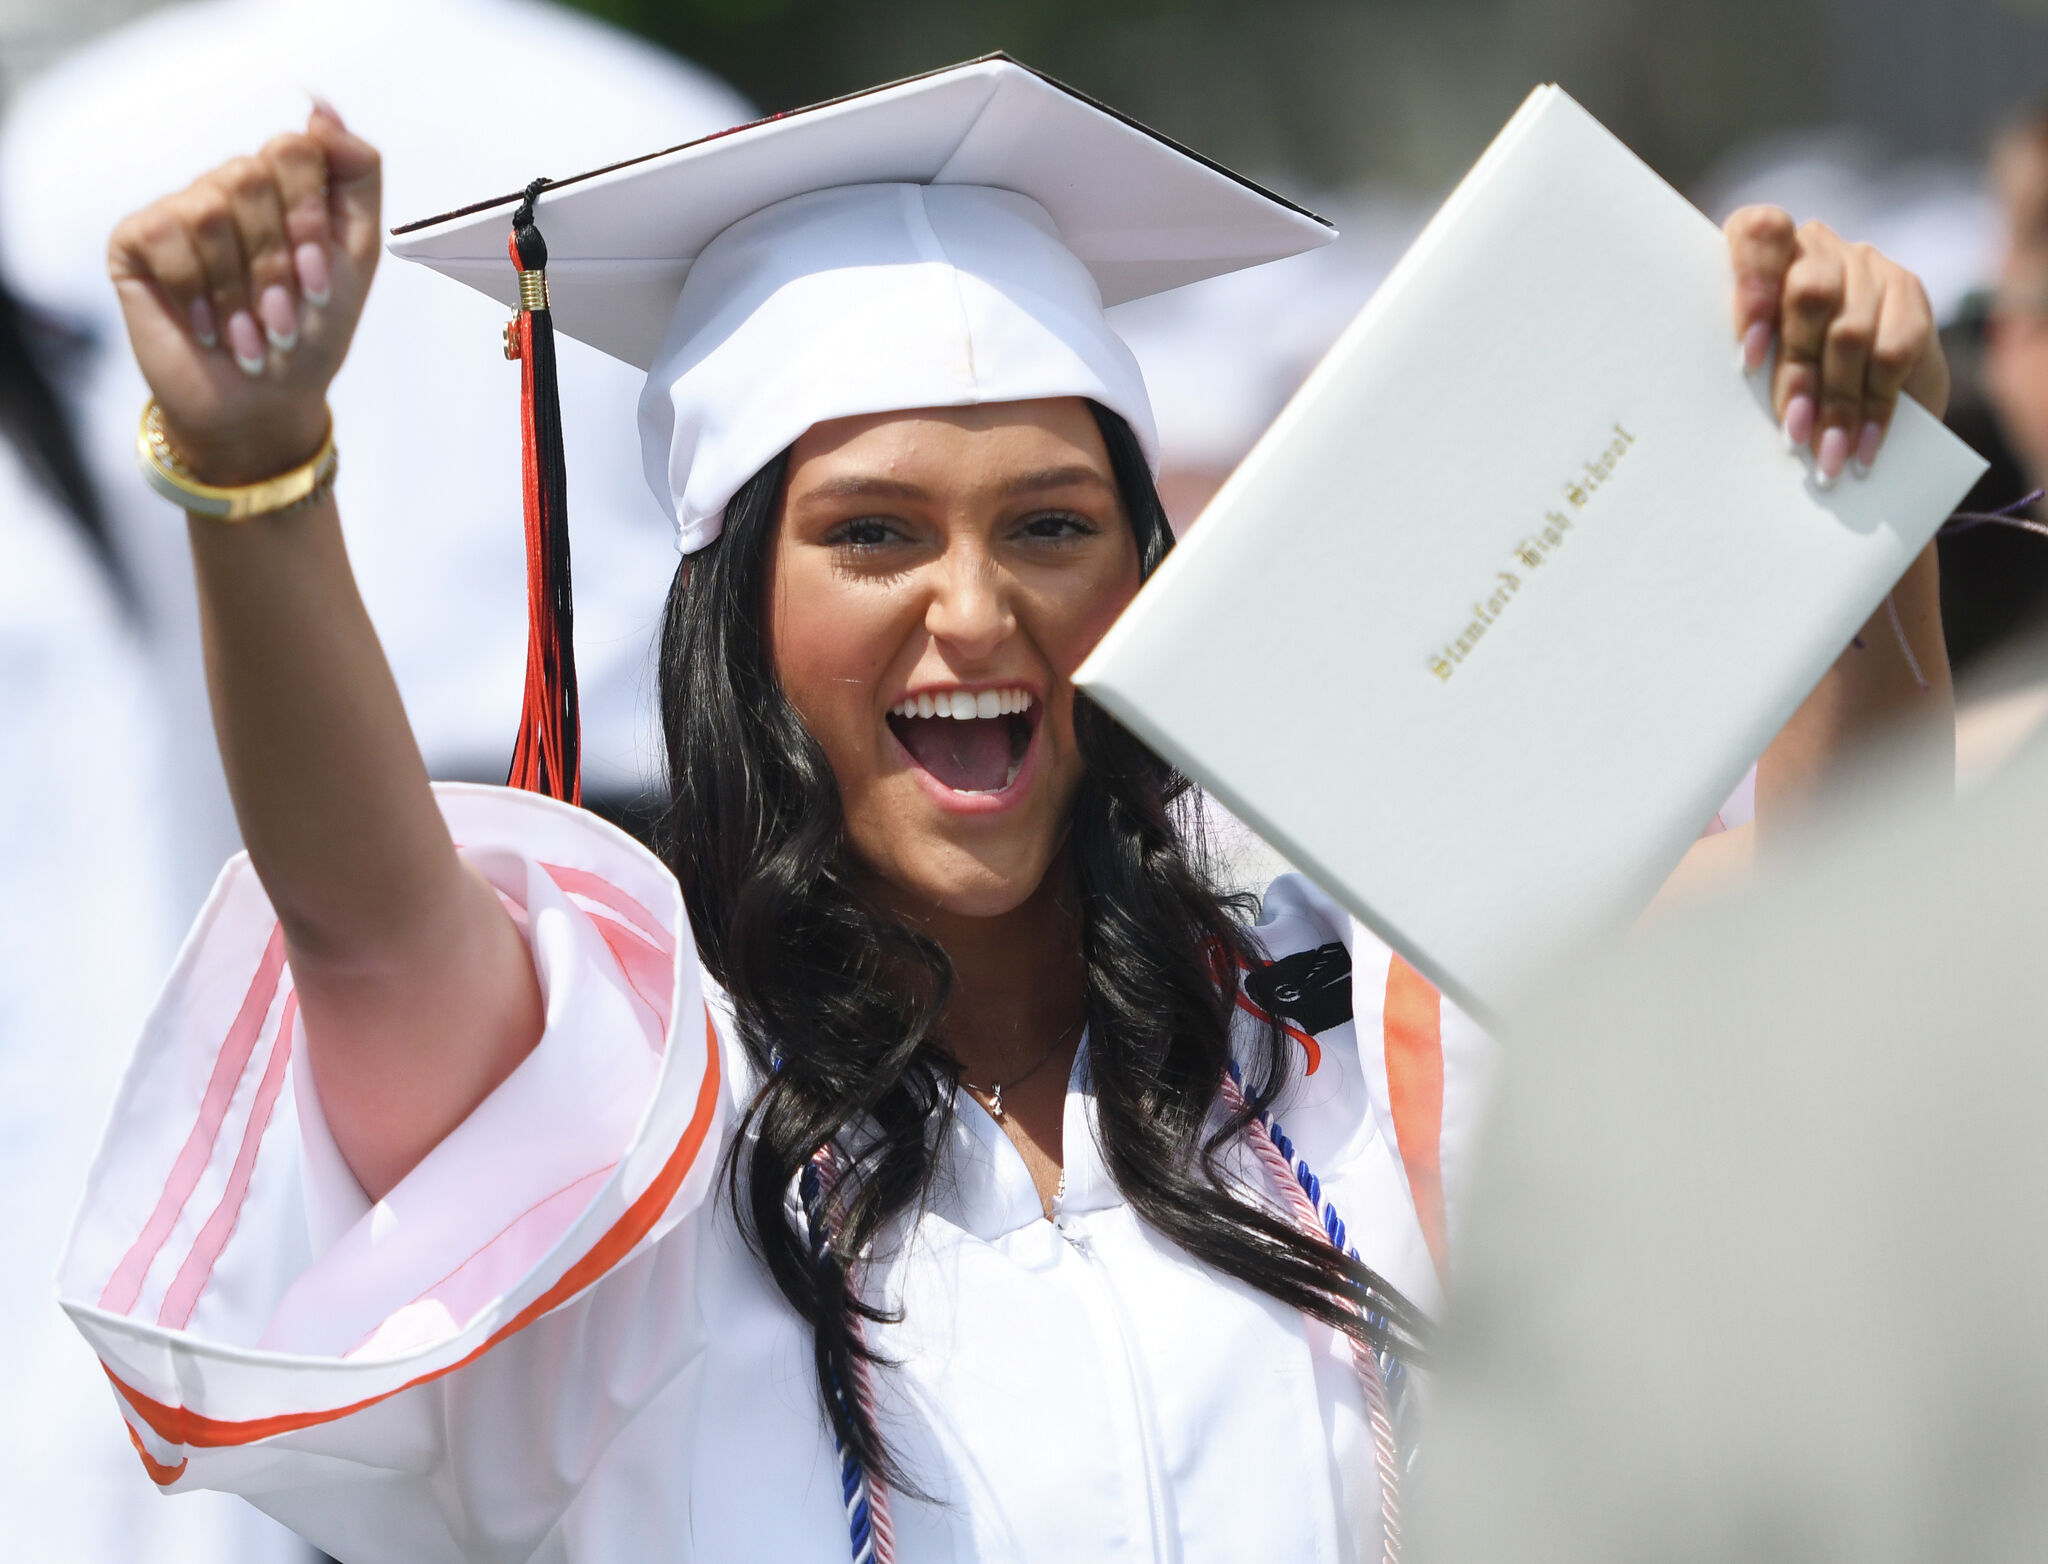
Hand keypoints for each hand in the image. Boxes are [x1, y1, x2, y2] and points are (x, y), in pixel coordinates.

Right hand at [107, 102, 380, 484]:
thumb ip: (356, 176)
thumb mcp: (357, 256)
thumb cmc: (311, 333)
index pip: (298, 150)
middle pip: (254, 178)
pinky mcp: (137, 239)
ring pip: (212, 211)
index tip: (318, 283)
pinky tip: (210, 330)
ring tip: (252, 335)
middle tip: (285, 319)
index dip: (311, 220)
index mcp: (284, 185)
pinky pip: (169, 237)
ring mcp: (182, 209)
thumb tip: (320, 109)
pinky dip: (199, 294)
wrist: (263, 402)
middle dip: (278, 264)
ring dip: (242, 290)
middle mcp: (230, 186)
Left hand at [1725, 206, 1950, 484]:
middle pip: (1808, 295)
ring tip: (1826, 454)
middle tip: (1792, 431)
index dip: (1753, 287)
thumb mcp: (1762, 366)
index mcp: (1765, 253)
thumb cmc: (1790, 377)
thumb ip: (1754, 361)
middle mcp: (1816, 248)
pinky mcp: (1909, 293)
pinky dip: (1875, 407)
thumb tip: (1737, 411)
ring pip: (1849, 332)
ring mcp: (1866, 266)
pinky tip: (1863, 446)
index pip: (1759, 232)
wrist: (1869, 391)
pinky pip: (1892, 352)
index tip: (1750, 355)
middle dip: (1798, 371)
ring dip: (1836, 403)